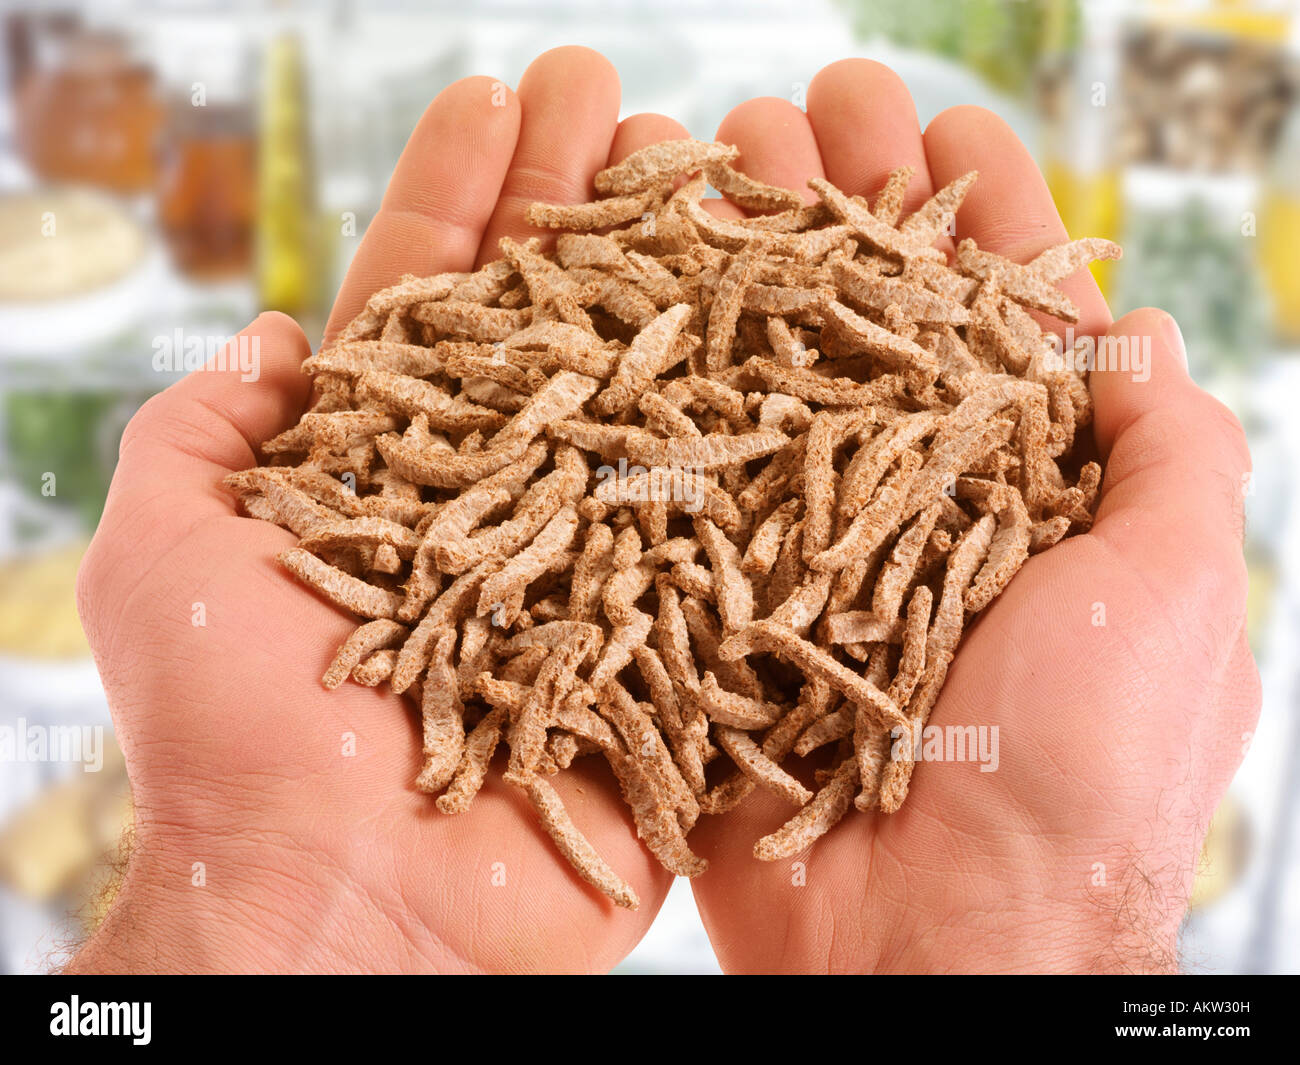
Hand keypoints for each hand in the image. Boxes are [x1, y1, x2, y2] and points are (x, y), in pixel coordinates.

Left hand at [72, 47, 689, 973]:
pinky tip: (798, 330)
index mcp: (391, 473)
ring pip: (649, 399)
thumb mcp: (164, 557)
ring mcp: (595, 561)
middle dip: (586, 207)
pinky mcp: (667, 634)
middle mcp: (502, 502)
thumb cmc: (244, 744)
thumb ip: (197, 436)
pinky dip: (759, 431)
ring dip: (680, 283)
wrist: (353, 912)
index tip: (504, 97)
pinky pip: (725, 521)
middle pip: (556, 330)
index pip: (436, 305)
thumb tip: (268, 341)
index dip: (467, 198)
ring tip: (722, 169)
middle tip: (630, 99)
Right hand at [685, 60, 1258, 972]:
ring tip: (696, 164)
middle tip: (791, 110)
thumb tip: (1135, 335)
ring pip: (762, 380)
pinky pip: (677, 487)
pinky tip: (621, 309)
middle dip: (834, 208)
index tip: (935, 124)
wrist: (936, 944)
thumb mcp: (1174, 595)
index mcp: (1023, 493)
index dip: (971, 215)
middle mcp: (906, 509)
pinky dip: (651, 396)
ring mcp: (803, 552)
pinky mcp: (716, 606)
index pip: (998, 318)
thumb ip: (1168, 454)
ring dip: (736, 267)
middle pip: (865, 324)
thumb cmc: (1077, 777)